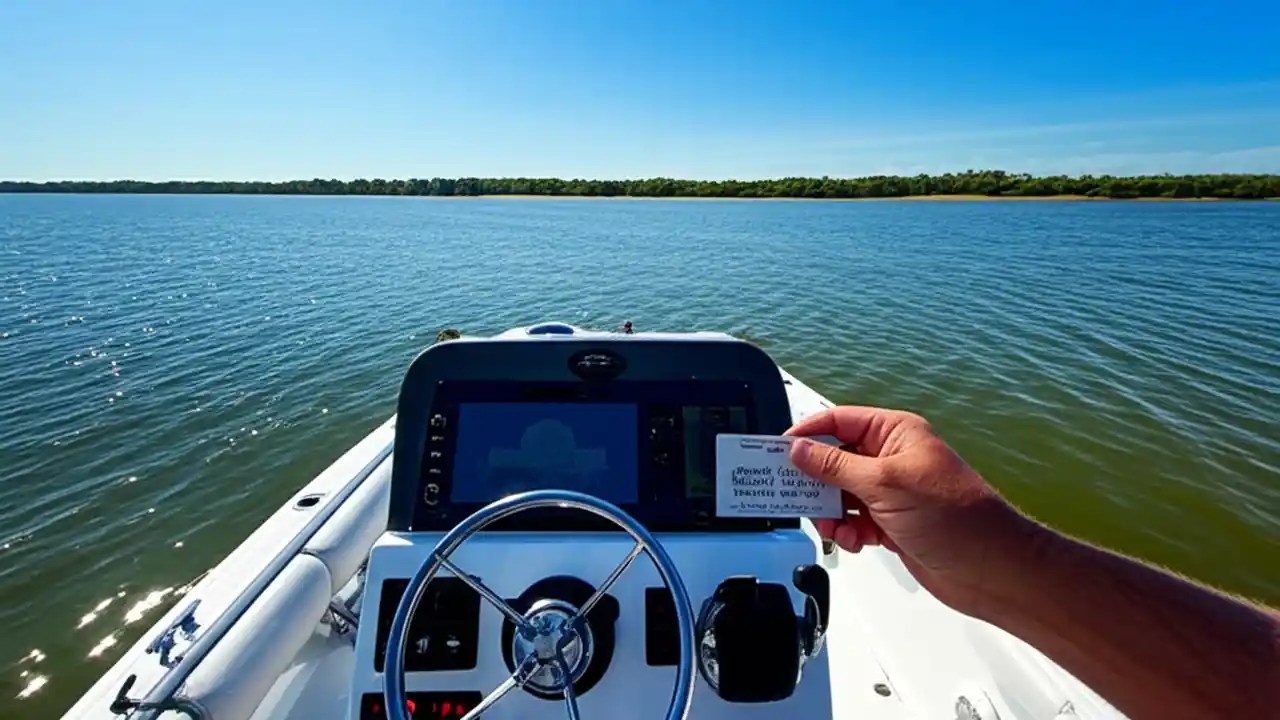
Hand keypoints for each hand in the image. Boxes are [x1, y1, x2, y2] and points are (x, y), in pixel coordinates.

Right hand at [786, 406, 1040, 618]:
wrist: (992, 569)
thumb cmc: (954, 517)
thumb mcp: (884, 484)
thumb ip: (835, 466)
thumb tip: (798, 450)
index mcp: (895, 434)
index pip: (839, 421)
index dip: (808, 434)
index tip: (779, 451)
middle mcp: (892, 459)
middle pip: (835, 459)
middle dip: (816, 480)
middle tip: (795, 496)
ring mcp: (892, 493)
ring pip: (841, 495)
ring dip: (831, 512)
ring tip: (834, 527)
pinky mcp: (893, 523)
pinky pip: (854, 521)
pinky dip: (848, 532)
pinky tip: (855, 542)